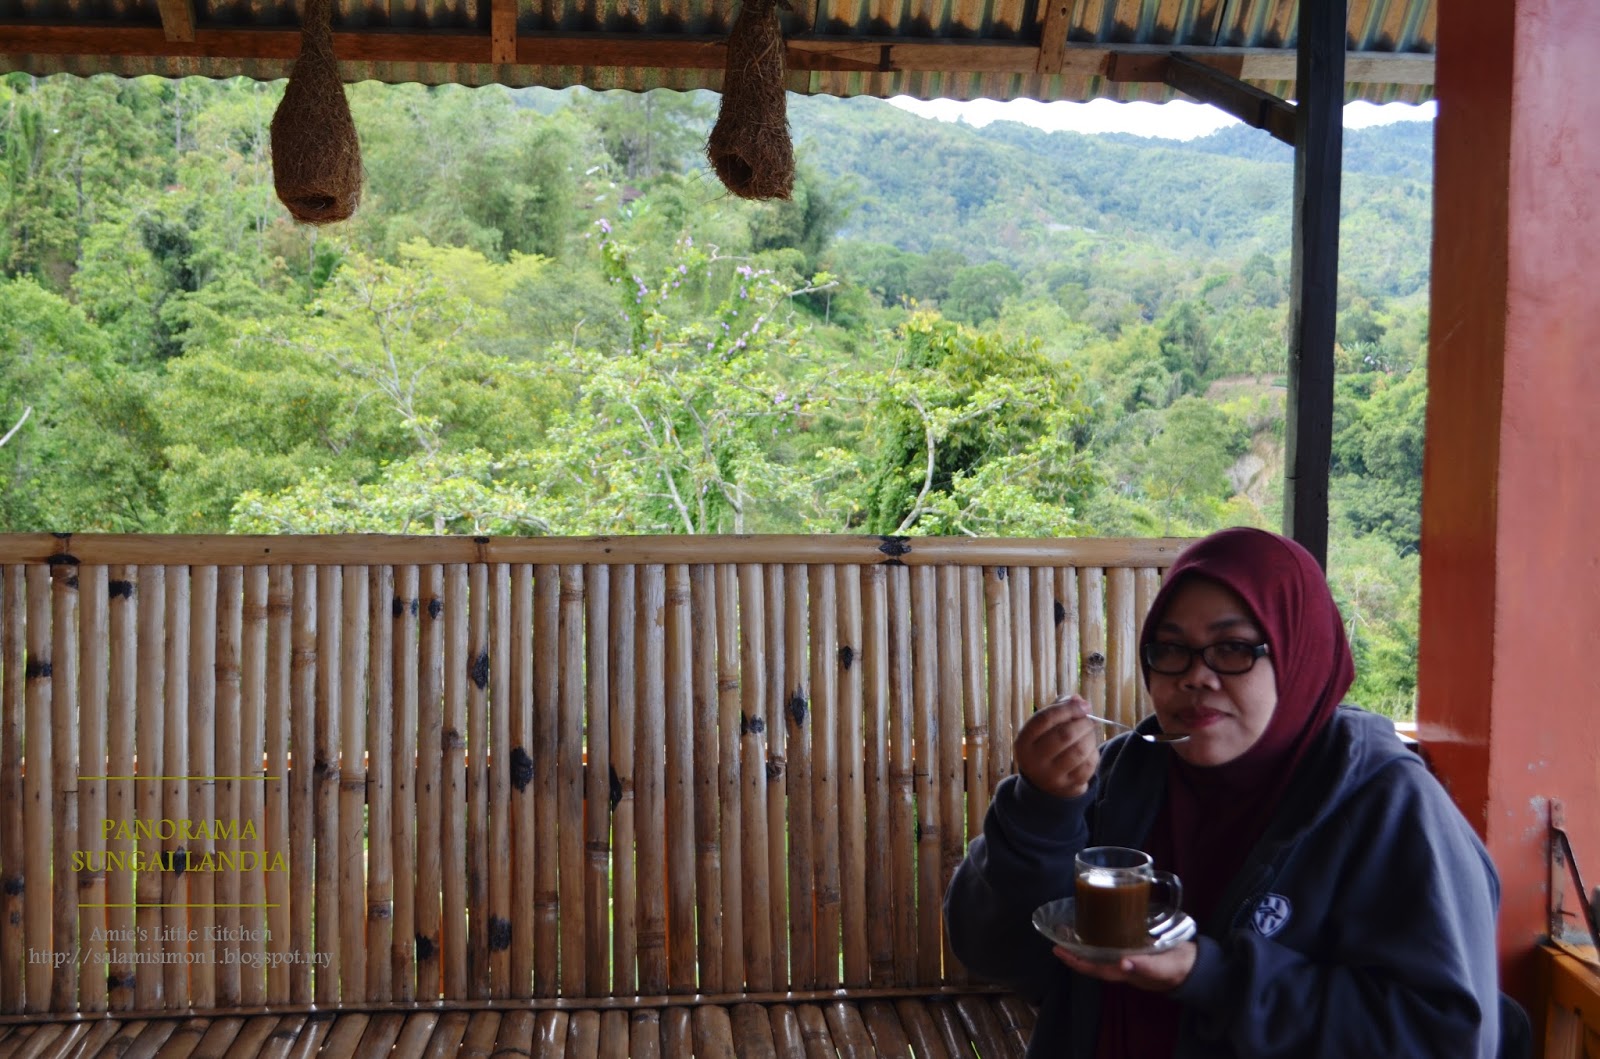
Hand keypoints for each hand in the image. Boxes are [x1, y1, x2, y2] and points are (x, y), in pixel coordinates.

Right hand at [1014, 696, 1099, 798]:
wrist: (1042, 782)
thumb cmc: (1045, 744)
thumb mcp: (1044, 727)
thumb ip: (1059, 708)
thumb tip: (1080, 701)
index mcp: (1023, 741)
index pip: (1045, 718)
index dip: (1068, 709)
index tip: (1084, 706)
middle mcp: (1033, 761)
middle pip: (1065, 735)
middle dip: (1083, 723)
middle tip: (1089, 720)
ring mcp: (1050, 777)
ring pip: (1079, 751)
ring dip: (1090, 738)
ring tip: (1090, 734)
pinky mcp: (1067, 788)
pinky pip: (1088, 767)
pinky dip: (1093, 754)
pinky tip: (1089, 751)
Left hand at [1053, 940, 1196, 991]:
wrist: (1196, 964)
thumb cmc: (1179, 967)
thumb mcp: (1164, 967)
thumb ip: (1146, 967)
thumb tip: (1123, 964)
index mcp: (1125, 972)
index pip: (1094, 969)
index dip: (1075, 961)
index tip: (1058, 950)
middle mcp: (1122, 965)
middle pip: (1093, 960)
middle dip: (1075, 950)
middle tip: (1058, 934)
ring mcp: (1128, 956)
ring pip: (1101, 950)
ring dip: (1085, 941)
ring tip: (1070, 926)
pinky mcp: (1135, 946)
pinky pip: (1113, 941)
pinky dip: (1102, 933)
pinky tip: (1098, 920)